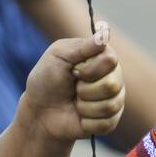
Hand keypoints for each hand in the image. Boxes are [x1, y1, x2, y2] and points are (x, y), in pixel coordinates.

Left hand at [20, 27, 123, 141]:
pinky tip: (79, 116)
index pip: (111, 60)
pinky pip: (105, 123)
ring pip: (110, 105)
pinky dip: (86, 121)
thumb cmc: (47, 80)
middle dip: (85, 89)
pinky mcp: (111, 120)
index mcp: (102, 58)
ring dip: (85, 106)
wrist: (40, 112)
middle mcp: (113, 77)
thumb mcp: (58, 56)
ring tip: (76, 102)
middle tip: (73, 88)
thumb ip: (82, 46)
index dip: (90, 69)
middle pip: (112, 84)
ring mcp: (115, 99)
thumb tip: (106, 33)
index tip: (73, 71)